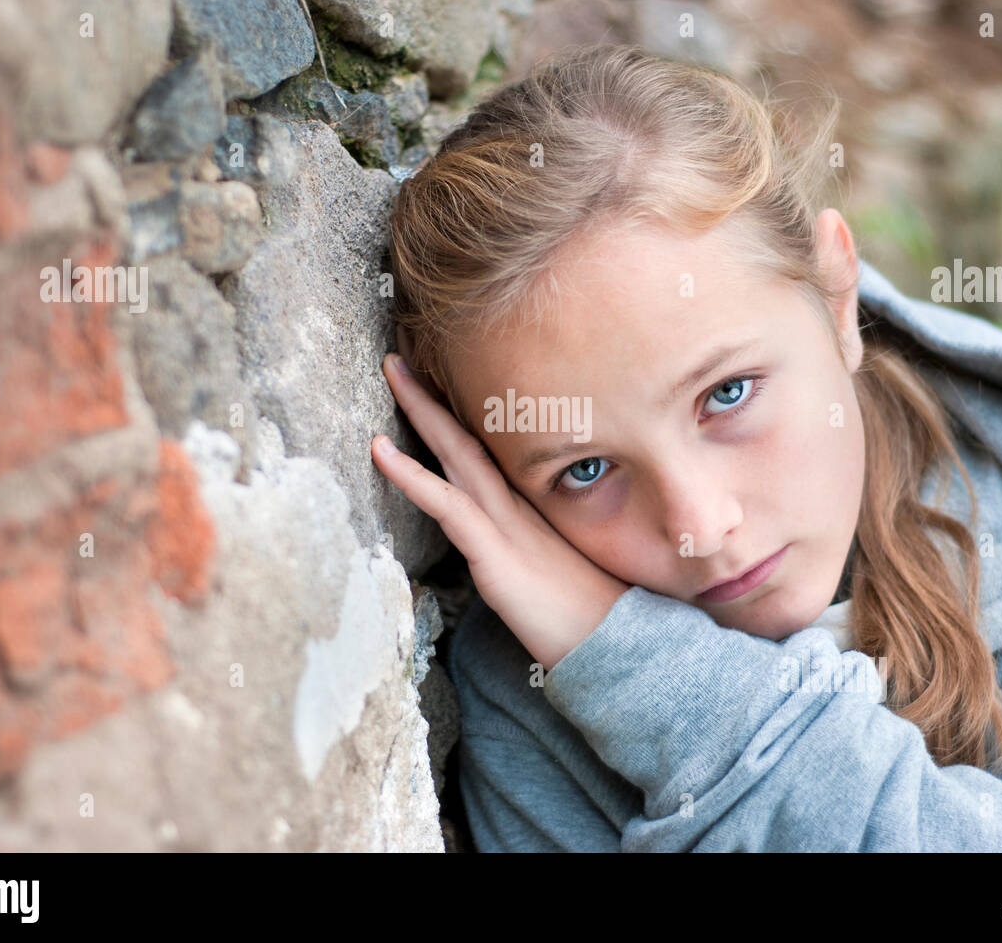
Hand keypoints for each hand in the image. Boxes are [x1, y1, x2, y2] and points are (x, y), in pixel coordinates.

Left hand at [371, 352, 629, 672]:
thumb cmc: (595, 620)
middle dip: (437, 394)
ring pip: (457, 454)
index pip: (491, 450)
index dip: (462, 414)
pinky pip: (445, 504)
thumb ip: (535, 551)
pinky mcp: (495, 555)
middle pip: (471, 437)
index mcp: (532, 510)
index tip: (436, 378)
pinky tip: (380, 450)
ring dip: (422, 410)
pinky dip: (410, 475)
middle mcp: (519, 506)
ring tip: (392, 368)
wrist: (621, 651)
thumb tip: (515, 550)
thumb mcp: (560, 574)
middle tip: (405, 351)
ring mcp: (507, 526)